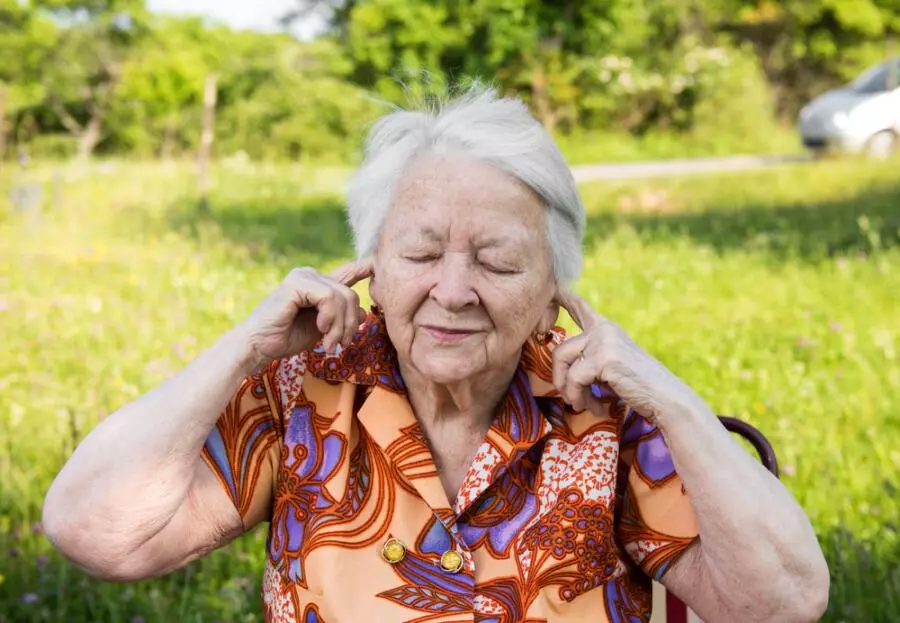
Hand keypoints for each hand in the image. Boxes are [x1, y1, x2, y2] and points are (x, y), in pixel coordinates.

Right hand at [238, 261, 372, 369]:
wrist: (259, 345)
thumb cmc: (287, 337)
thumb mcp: (323, 329)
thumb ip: (341, 318)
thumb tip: (363, 312)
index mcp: (318, 284)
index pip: (347, 274)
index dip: (364, 269)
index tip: (377, 265)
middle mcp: (312, 275)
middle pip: (351, 295)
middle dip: (350, 324)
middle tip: (341, 345)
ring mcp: (304, 276)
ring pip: (343, 297)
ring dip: (340, 326)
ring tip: (330, 343)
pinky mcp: (297, 282)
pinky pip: (328, 298)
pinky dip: (330, 318)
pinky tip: (319, 329)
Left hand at [552, 290, 699, 420]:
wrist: (664, 397)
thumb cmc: (636, 385)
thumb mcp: (610, 365)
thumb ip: (590, 359)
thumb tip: (561, 373)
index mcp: (606, 328)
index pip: (580, 308)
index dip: (564, 297)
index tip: (555, 287)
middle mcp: (604, 329)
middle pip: (560, 350)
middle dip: (559, 379)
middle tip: (571, 398)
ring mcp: (604, 341)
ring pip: (563, 364)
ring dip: (568, 390)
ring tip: (582, 404)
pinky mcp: (604, 358)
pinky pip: (574, 379)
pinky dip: (578, 396)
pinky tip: (593, 406)